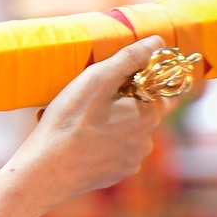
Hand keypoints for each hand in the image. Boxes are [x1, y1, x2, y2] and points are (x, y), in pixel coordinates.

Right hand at [4, 37, 181, 207]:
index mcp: (148, 114)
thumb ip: (130, 58)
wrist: (46, 170)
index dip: (154, 78)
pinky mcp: (116, 174)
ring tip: (83, 120)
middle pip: (146, 111)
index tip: (132, 73)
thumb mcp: (97, 79)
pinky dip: (105, 144)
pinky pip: (117, 152)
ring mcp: (132, 160)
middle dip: (127, 100)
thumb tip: (158, 42)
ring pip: (130, 132)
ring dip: (115, 123)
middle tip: (96, 95)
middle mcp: (147, 140)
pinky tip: (81, 140)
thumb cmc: (69, 121)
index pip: (170, 90)